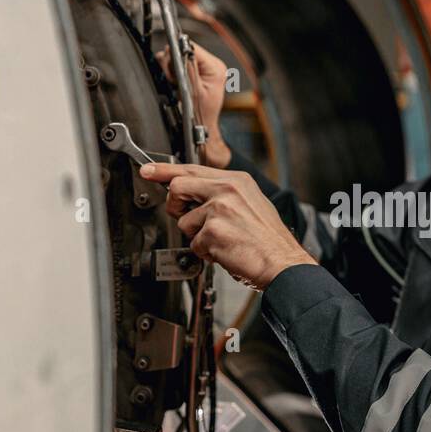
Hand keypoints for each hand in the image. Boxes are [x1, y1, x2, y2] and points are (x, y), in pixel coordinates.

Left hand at [138, 161, 316, 290]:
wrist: (282, 263)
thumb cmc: (269, 240)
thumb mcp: (251, 203)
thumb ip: (224, 194)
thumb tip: (195, 194)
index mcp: (237, 181)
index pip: (193, 169)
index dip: (165, 170)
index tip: (148, 171)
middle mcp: (227, 190)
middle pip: (178, 187)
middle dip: (175, 206)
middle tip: (185, 217)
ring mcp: (219, 210)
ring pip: (184, 221)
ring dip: (197, 236)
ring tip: (221, 241)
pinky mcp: (213, 232)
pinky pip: (194, 244)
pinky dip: (205, 253)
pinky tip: (225, 251)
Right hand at [156, 41, 231, 167]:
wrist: (200, 128)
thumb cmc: (200, 115)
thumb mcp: (192, 92)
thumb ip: (185, 70)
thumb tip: (175, 52)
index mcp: (215, 67)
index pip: (190, 48)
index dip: (175, 56)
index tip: (171, 70)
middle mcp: (212, 64)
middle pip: (183, 50)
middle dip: (173, 64)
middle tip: (174, 81)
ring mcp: (205, 67)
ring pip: (179, 56)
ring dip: (172, 68)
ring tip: (175, 84)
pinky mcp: (197, 71)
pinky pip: (179, 63)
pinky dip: (173, 72)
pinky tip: (176, 83)